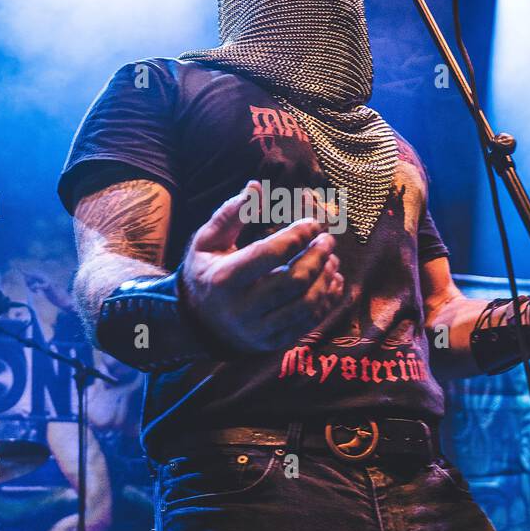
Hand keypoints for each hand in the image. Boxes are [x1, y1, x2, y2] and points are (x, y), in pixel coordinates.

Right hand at [182, 181, 344, 352]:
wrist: (198, 324)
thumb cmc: (207, 272)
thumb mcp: (207, 241)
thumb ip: (231, 214)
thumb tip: (256, 187)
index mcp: (224, 279)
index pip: (268, 254)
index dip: (296, 236)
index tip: (312, 223)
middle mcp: (241, 309)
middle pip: (293, 281)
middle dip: (317, 257)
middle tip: (328, 240)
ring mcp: (259, 331)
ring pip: (305, 306)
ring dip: (325, 279)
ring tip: (331, 259)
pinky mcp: (273, 343)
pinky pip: (308, 324)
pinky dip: (326, 300)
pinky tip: (331, 280)